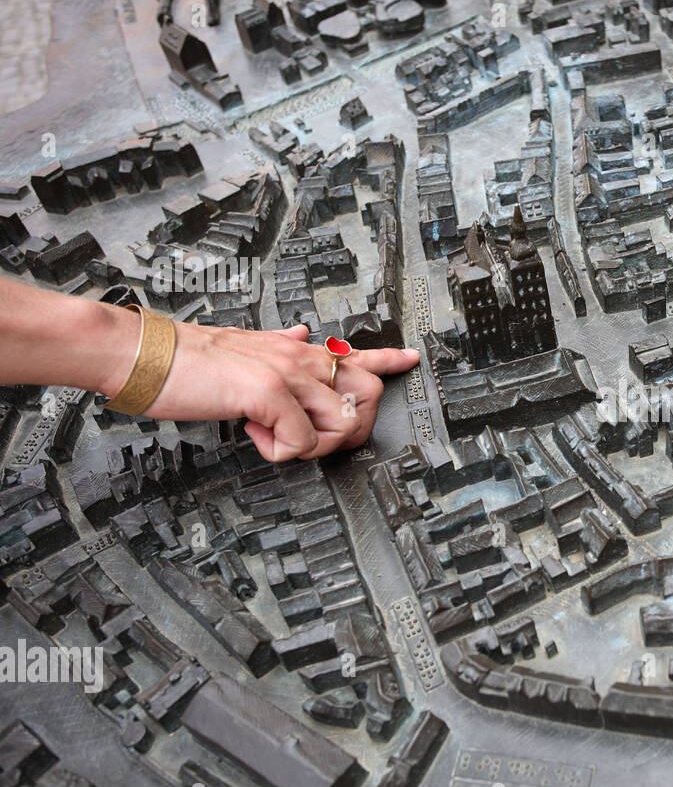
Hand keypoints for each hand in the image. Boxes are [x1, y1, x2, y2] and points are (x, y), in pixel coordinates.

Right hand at [100, 312, 419, 461]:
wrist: (147, 356)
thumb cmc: (189, 360)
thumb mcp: (245, 346)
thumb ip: (277, 345)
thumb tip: (301, 334)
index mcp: (295, 350)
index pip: (356, 352)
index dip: (389, 359)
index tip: (412, 359)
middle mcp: (299, 357)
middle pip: (366, 396)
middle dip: (348, 431)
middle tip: (309, 438)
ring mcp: (287, 373)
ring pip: (341, 424)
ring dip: (314, 446)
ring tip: (274, 437)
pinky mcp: (268, 393)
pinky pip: (301, 441)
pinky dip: (280, 451)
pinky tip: (252, 433)